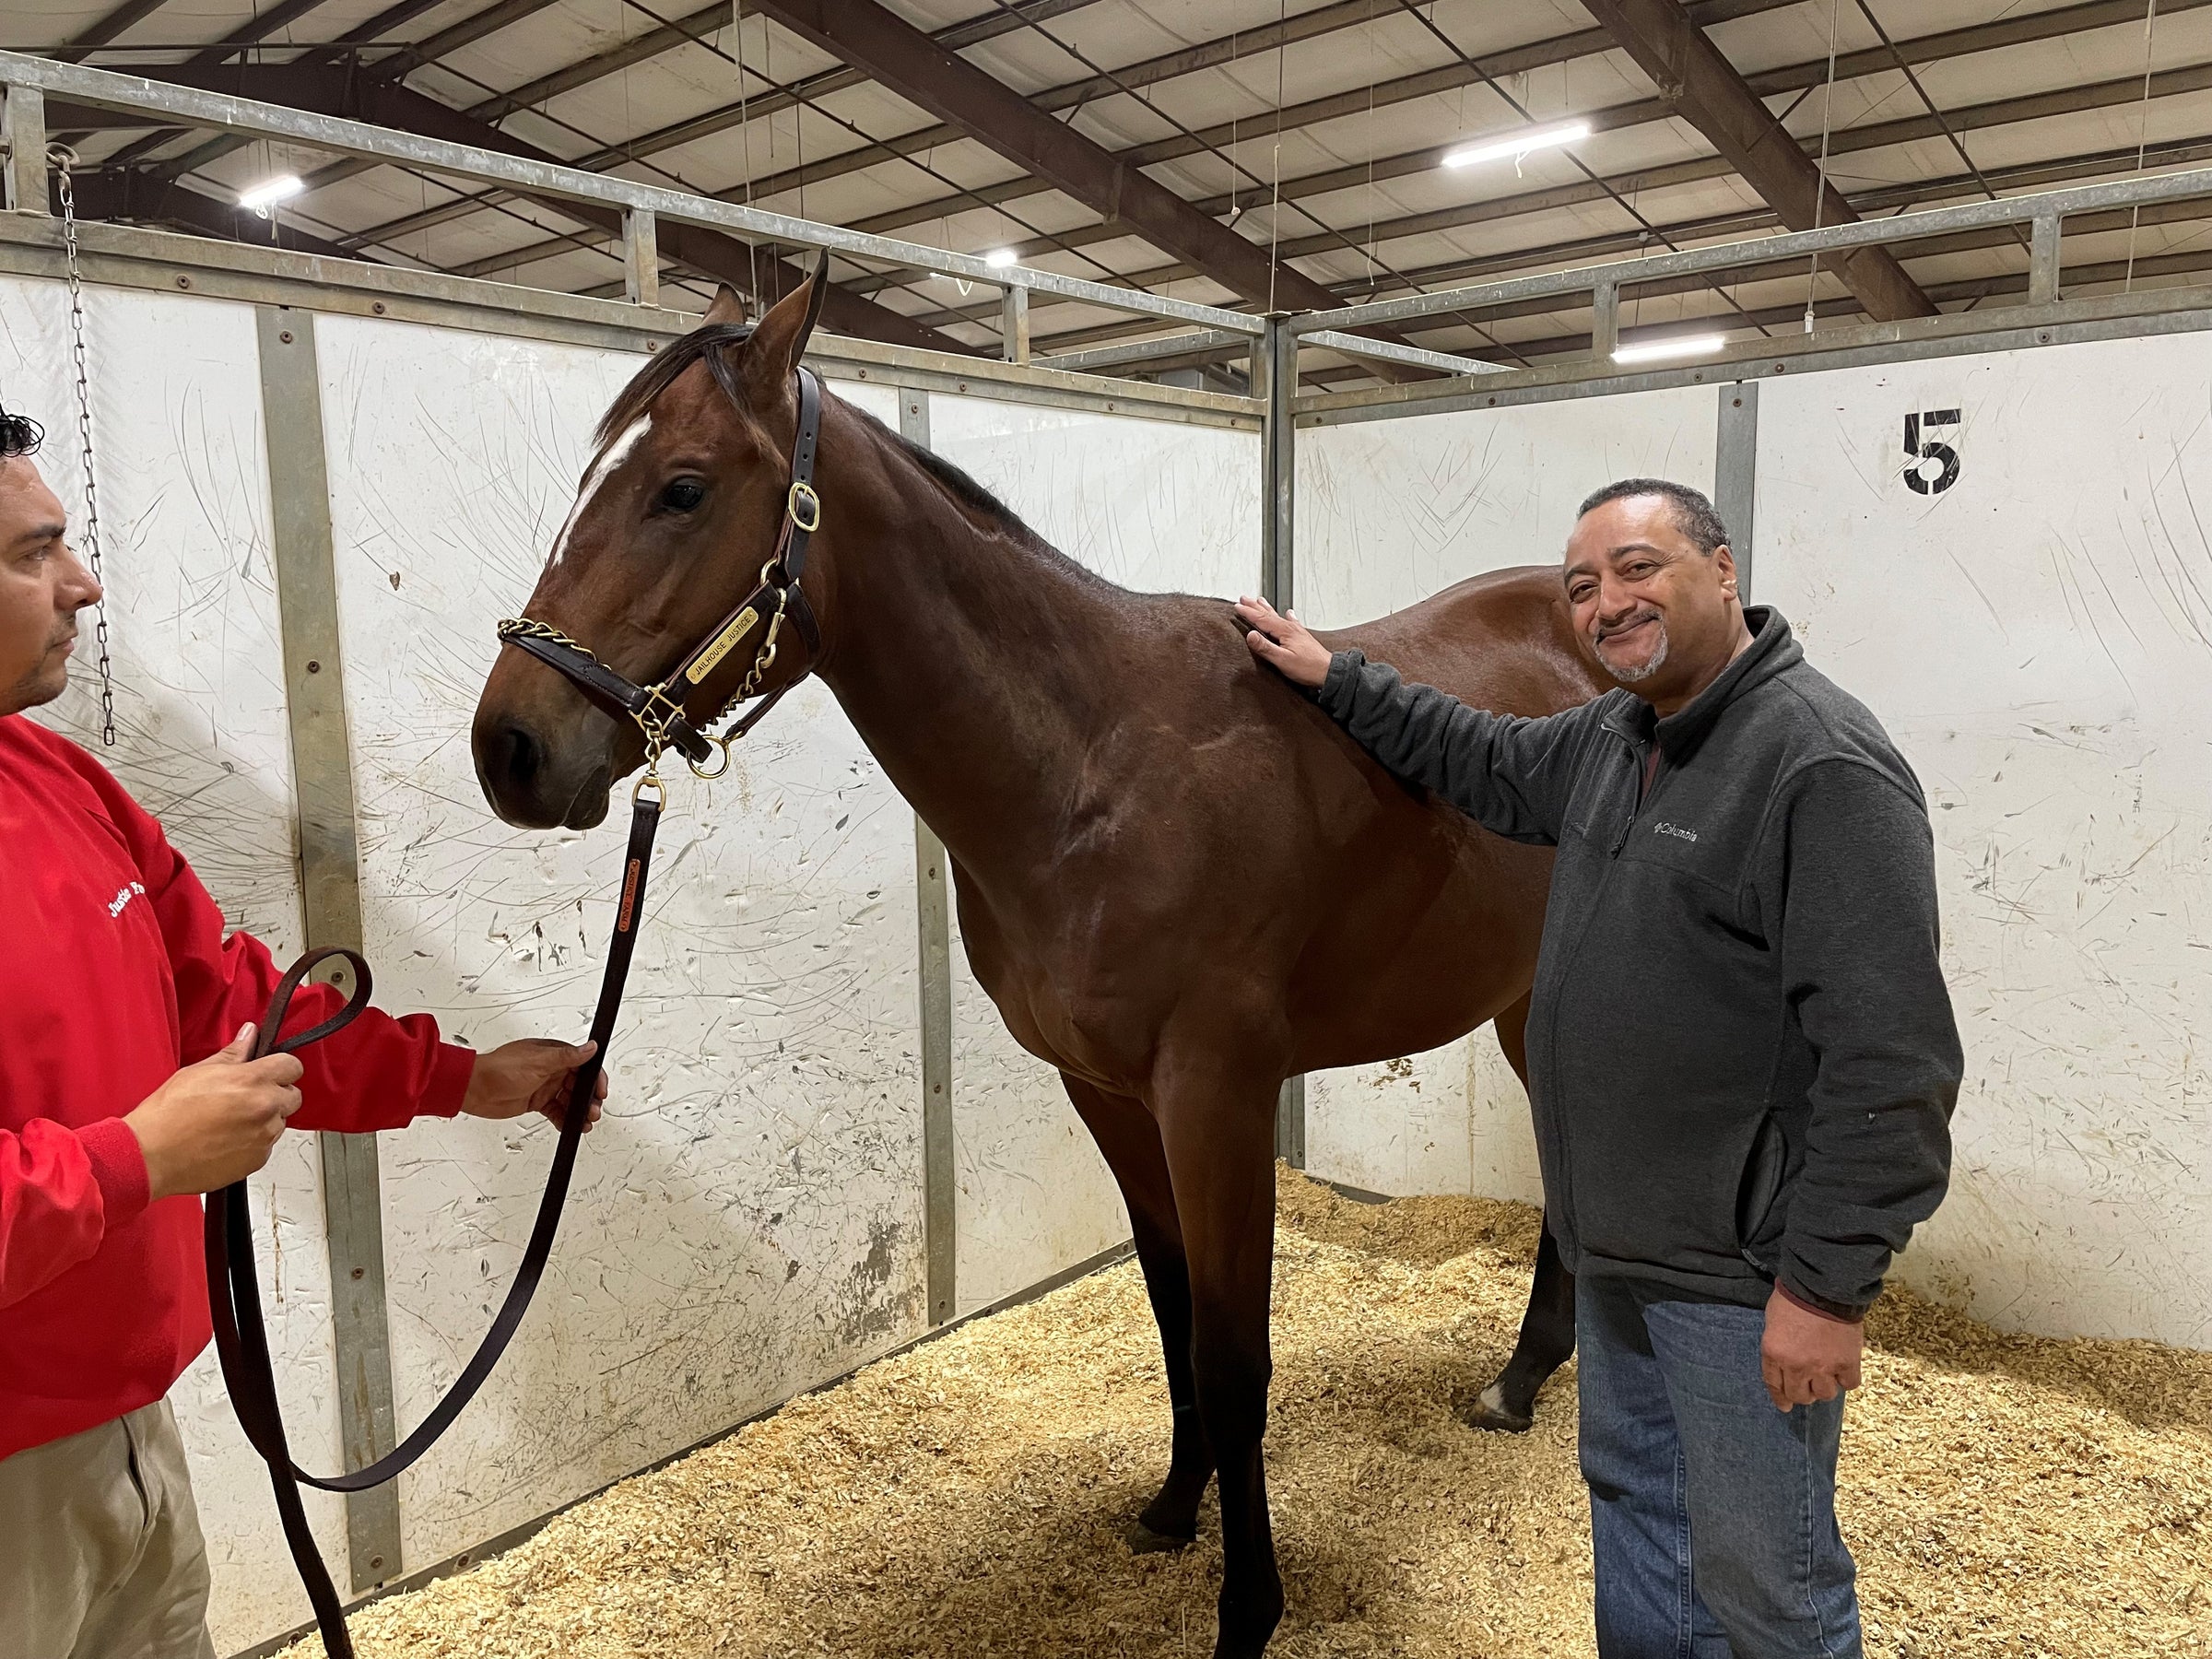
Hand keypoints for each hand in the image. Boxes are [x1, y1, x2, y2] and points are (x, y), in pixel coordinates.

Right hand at [126, 1026, 305, 1199]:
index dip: (280, 1067)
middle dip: (275, 1093)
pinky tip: (228, 1139)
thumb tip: (249, 1035)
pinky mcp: (258, 1160)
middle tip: (248, 1096)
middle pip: (293, 1095)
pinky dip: (254, 1142)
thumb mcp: (197, 1072)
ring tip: (231, 1120)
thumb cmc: (166, 1115)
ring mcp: (263, 1136)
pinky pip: (267, 1145)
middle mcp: (264, 1108)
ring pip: (280, 1121)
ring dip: (265, 1119)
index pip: (292, 1065)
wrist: (150, 1155)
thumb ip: (232, 1054)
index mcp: (253, 1080)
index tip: (270, 1071)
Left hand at [460, 1039, 606, 1131]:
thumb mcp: (539, 1062)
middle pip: (579, 1084)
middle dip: (588, 1098)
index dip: (594, 1078)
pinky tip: (569, 1125)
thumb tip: (590, 1047)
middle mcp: (550, 1069)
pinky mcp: (535, 1101)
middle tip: (592, 1111)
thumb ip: (567, 1057)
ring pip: (569, 1099)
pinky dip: (564, 1119)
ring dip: (578, 1111)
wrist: (475, 1089)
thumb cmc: (499, 1069)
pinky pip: (556, 1111)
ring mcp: (543, 1086)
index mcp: (553, 1054)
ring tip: (583, 1122)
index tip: (601, 1091)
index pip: (583, 1064)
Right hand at [1235, 594, 1331, 688]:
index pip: (1262, 619)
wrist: (1328, 672)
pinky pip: (1291, 622)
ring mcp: (1297, 631)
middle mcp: (1291, 628)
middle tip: (1244, 598)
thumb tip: (1250, 635)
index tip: (1237, 606)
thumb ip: (1265, 647)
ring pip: (1278, 616)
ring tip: (1260, 600)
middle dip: (1255, 606)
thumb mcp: (1282, 660)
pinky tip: (1289, 613)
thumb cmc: (1308, 668)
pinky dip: (1287, 616)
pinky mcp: (1302, 637)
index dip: (1248, 612)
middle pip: (1269, 614)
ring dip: (1267, 608)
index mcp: (1284, 631)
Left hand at [1761, 1285, 1863, 1410]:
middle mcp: (1797, 1366)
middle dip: (1803, 1392)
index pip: (1775, 1385)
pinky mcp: (1847, 1363)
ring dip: (1824, 1387)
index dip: (1781, 1398)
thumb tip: (1783, 1362)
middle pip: (1800, 1396)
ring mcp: (1823, 1367)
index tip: (1785, 1406)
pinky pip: (1849, 1384)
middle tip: (1808, 1384)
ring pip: (1825, 1394)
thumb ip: (1777, 1345)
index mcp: (1774, 1353)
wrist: (1824, 1286)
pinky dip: (1846, 1379)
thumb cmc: (1794, 1297)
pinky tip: (1843, 1370)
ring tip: (1826, 1374)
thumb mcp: (1772, 1320)